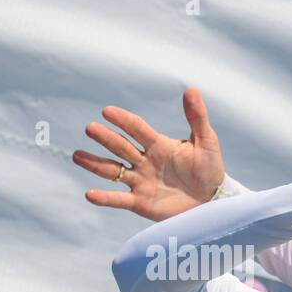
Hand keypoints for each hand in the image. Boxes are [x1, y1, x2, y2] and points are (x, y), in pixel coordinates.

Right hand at [73, 87, 224, 220]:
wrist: (214, 201)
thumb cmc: (210, 169)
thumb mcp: (206, 143)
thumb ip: (197, 118)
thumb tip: (191, 89)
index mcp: (157, 144)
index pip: (137, 129)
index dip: (124, 121)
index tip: (108, 111)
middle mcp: (144, 161)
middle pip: (121, 147)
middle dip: (106, 138)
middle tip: (91, 128)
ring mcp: (140, 181)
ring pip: (112, 171)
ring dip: (94, 164)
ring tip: (77, 156)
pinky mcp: (140, 202)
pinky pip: (119, 199)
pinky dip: (105, 197)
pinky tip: (90, 194)